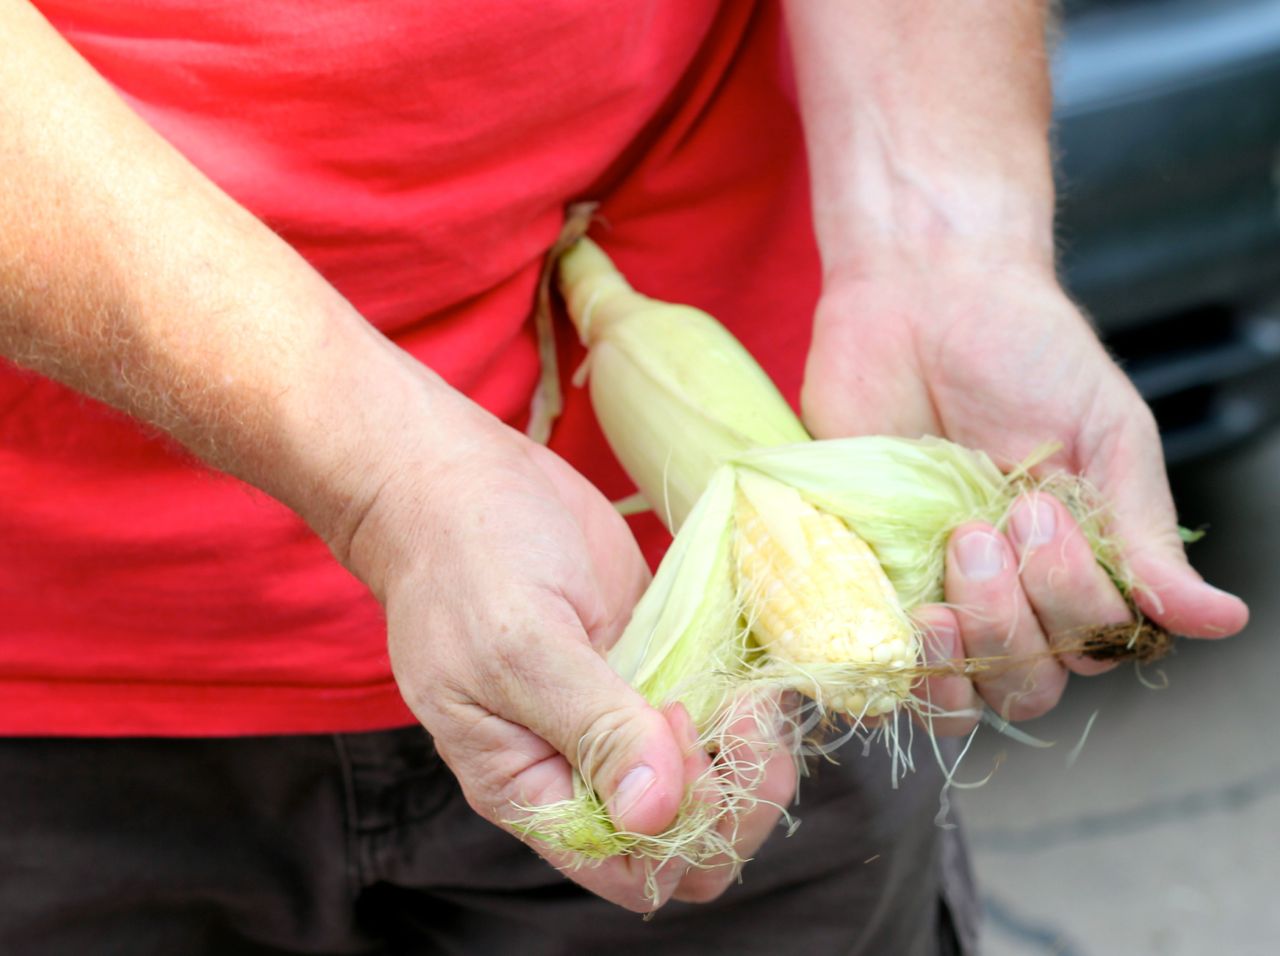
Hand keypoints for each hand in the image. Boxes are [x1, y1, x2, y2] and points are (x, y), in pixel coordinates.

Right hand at [341, 397, 793, 909]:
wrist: (459, 477)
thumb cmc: (465, 560)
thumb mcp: (520, 648)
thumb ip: (592, 729)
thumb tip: (657, 815)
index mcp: (533, 784)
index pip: (627, 868)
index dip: (677, 833)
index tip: (684, 742)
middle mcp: (584, 762)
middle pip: (685, 834)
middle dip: (734, 795)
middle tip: (739, 717)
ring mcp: (626, 710)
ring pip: (716, 775)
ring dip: (752, 748)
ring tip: (750, 691)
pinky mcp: (656, 659)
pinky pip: (719, 706)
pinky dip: (749, 698)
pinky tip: (756, 667)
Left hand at [801, 253, 1248, 731]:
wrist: (919, 292)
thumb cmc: (1023, 351)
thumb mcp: (1107, 436)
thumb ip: (1147, 535)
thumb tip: (1222, 621)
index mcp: (1072, 565)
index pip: (1089, 645)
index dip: (1069, 602)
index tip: (1037, 507)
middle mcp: (1003, 591)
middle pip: (1025, 681)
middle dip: (1010, 621)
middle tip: (983, 525)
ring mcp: (928, 588)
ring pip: (956, 690)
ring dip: (954, 657)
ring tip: (940, 578)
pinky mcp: (859, 573)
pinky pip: (872, 657)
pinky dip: (884, 662)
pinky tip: (890, 619)